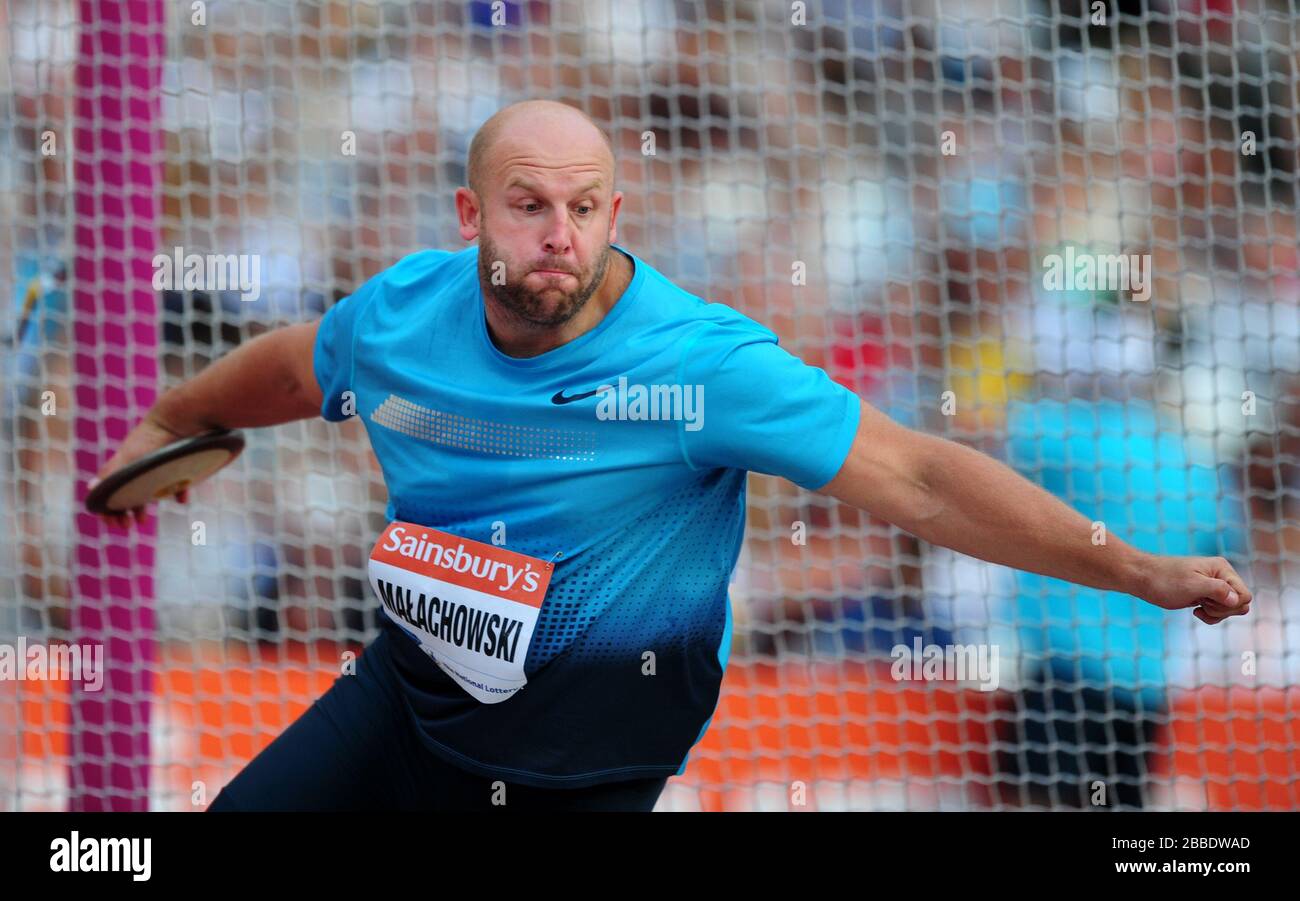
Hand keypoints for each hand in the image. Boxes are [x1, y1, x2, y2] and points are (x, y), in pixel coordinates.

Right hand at [89, 413, 192, 529]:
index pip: (109, 490)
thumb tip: (91, 490)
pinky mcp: (181, 464)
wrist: (180, 417)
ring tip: (142, 520)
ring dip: (143, 506)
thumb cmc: (153, 439)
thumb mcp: (131, 459)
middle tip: (126, 526)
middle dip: (123, 511)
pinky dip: (179, 492)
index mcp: (124, 465)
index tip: (111, 522)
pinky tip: (182, 499)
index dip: (107, 507)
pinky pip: (180, 481)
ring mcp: (161, 465)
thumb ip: (113, 474)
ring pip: (149, 489)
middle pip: (126, 492)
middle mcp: (140, 466)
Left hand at [1137, 555, 1252, 624]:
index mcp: (1222, 569)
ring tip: (1197, 605)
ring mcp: (1214, 586)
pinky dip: (1210, 616)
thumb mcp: (1192, 585)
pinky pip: (1220, 612)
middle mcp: (1221, 576)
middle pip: (1241, 604)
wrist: (1142, 578)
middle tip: (1201, 602)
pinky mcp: (1206, 596)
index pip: (1245, 595)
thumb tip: (1238, 599)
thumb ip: (1217, 590)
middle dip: (1222, 610)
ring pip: (1231, 609)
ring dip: (1215, 614)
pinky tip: (1196, 611)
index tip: (1208, 600)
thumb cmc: (1165, 580)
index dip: (1230, 604)